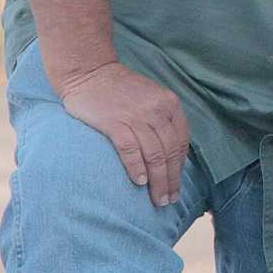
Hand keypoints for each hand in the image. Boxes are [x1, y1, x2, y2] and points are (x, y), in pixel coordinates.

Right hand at [58, 60, 190, 206]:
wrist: (90, 72)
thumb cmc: (120, 89)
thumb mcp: (152, 97)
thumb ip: (162, 119)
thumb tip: (170, 152)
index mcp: (170, 104)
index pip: (181, 142)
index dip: (180, 166)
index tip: (177, 183)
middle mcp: (157, 110)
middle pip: (170, 152)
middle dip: (171, 179)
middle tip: (170, 200)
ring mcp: (136, 116)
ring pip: (154, 155)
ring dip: (158, 180)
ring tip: (158, 199)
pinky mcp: (115, 122)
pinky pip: (131, 150)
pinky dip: (137, 167)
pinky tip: (140, 182)